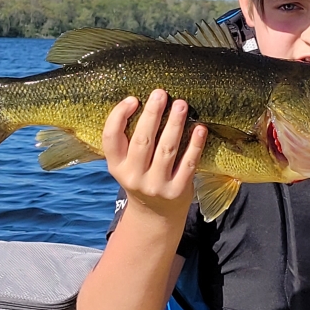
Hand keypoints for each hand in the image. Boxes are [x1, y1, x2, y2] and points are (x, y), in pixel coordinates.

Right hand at [101, 89, 206, 220]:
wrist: (155, 215)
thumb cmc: (141, 177)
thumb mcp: (126, 164)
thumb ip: (129, 141)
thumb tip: (147, 103)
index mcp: (116, 166)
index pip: (110, 138)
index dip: (119, 117)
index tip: (133, 99)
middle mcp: (133, 177)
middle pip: (142, 140)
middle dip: (152, 115)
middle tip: (161, 93)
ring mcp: (156, 185)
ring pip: (166, 149)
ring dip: (174, 124)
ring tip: (181, 104)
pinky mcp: (177, 191)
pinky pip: (188, 163)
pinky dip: (194, 145)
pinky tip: (199, 128)